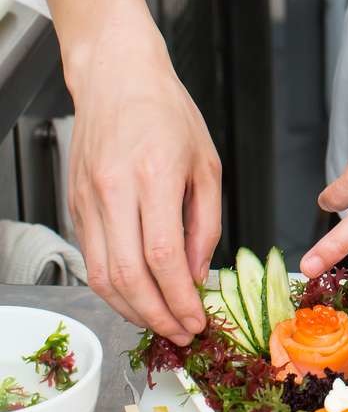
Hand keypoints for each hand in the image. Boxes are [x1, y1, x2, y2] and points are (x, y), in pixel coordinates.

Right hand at [67, 22, 221, 343]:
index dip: (179, 299)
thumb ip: (205, 222)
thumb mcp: (206, 163)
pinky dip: (115, 286)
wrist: (117, 78)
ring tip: (160, 322)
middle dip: (157, 315)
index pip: (162, 257)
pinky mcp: (76, 206)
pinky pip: (93, 259)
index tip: (197, 320)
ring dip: (132, 310)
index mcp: (153, 176)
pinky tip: (138, 295)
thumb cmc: (166, 112)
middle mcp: (114, 190)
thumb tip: (197, 272)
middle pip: (129, 276)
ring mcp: (89, 200)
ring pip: (103, 276)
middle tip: (180, 333)